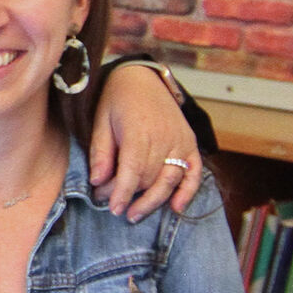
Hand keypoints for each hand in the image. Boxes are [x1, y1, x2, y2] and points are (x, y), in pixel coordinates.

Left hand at [90, 62, 201, 220]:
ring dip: (154, 201)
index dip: (123, 193)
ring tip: (136, 214)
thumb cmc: (118, 100)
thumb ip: (100, 152)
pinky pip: (194, 172)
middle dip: (131, 197)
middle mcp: (163, 137)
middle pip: (150, 178)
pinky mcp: (190, 143)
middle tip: (116, 209)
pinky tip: (175, 208)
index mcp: (138, 130)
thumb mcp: (100, 121)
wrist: (142, 78)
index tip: (114, 208)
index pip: (132, 170)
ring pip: (170, 180)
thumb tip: (98, 181)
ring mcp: (180, 140)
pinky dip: (187, 192)